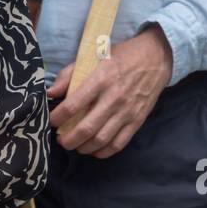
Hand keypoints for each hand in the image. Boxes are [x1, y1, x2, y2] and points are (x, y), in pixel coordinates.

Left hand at [48, 26, 172, 156]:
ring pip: (101, 139)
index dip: (58, 117)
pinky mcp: (138, 120)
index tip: (51, 120)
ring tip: (75, 146)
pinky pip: (119, 143)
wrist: (156, 57)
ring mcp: (127, 111)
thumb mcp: (93, 57)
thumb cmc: (121, 56)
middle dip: (68, 139)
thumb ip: (69, 75)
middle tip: (61, 140)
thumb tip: (50, 93)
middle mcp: (114, 98)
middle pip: (86, 128)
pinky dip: (104, 152)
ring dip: (84, 147)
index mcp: (100, 79)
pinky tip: (94, 150)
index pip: (73, 105)